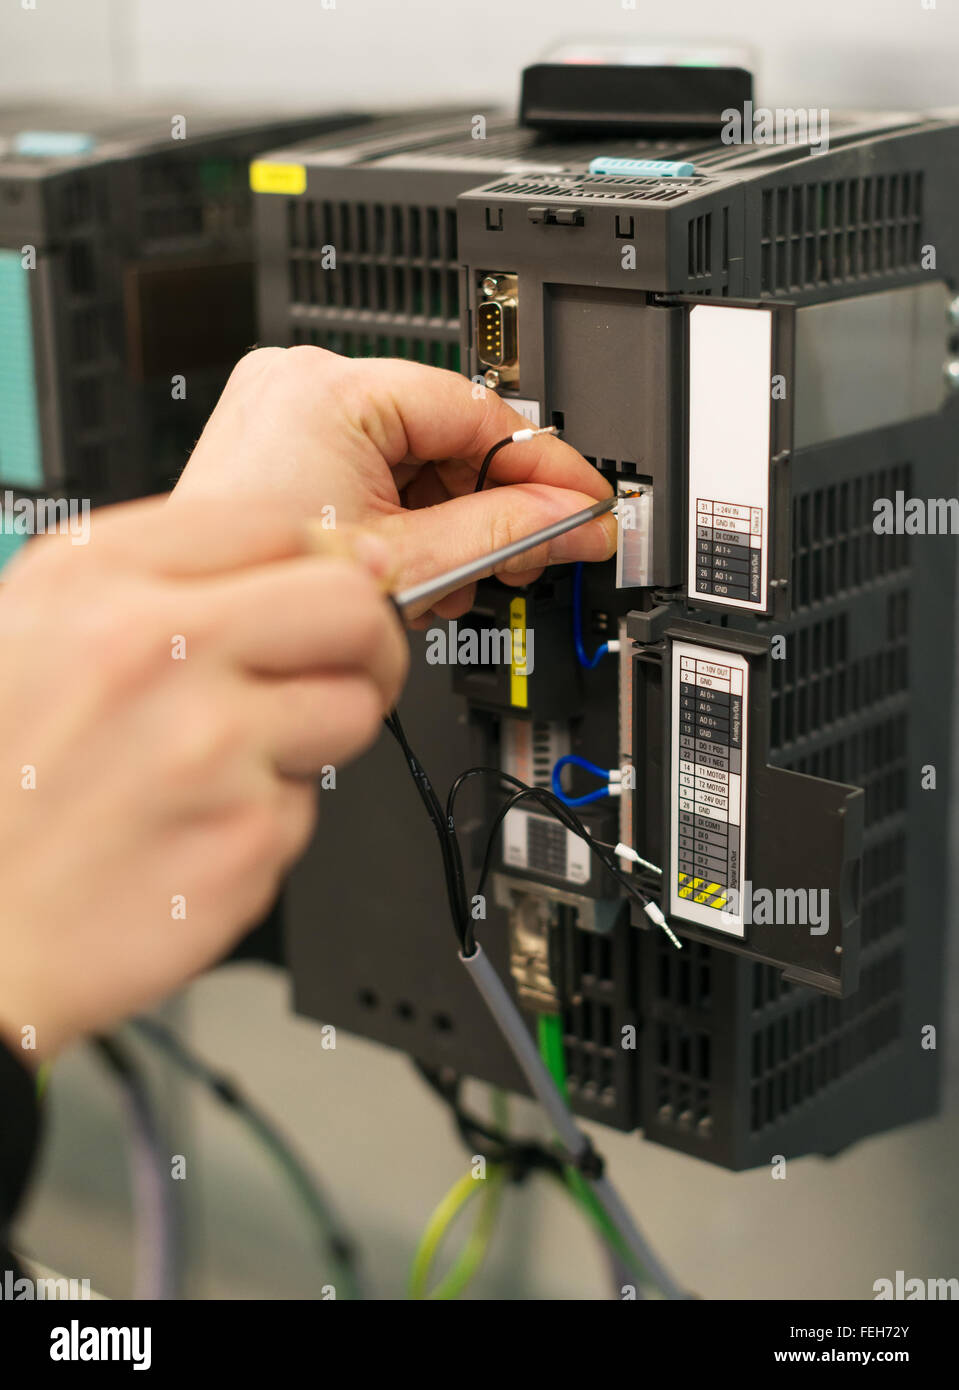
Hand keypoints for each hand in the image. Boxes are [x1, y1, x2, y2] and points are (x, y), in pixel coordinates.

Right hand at [0, 496, 405, 1060]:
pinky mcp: (243, 841)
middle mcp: (157, 651)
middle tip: (340, 670)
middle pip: (349, 609)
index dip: (320, 564)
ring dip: (314, 738)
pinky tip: (192, 830)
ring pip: (351, 711)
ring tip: (232, 764)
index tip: (322, 594)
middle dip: (366, 641)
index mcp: (95, 580)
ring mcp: (207, 750)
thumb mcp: (35, 625)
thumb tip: (349, 555)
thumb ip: (175, 575)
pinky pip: (307, 810)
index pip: (281, 527)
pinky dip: (265, 820)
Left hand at [174, 349, 615, 621]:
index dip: (545, 465)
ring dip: (453, 520)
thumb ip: (506, 534)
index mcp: (330, 389)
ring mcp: (286, 411)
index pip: (479, 411)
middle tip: (531, 553)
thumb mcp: (410, 563)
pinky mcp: (282, 443)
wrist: (195, 632)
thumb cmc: (265, 592)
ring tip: (459, 576)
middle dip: (492, 505)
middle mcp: (302, 383)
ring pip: (416, 457)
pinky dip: (410, 518)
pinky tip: (420, 565)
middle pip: (448, 435)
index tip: (586, 503)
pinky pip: (376, 467)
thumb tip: (575, 521)